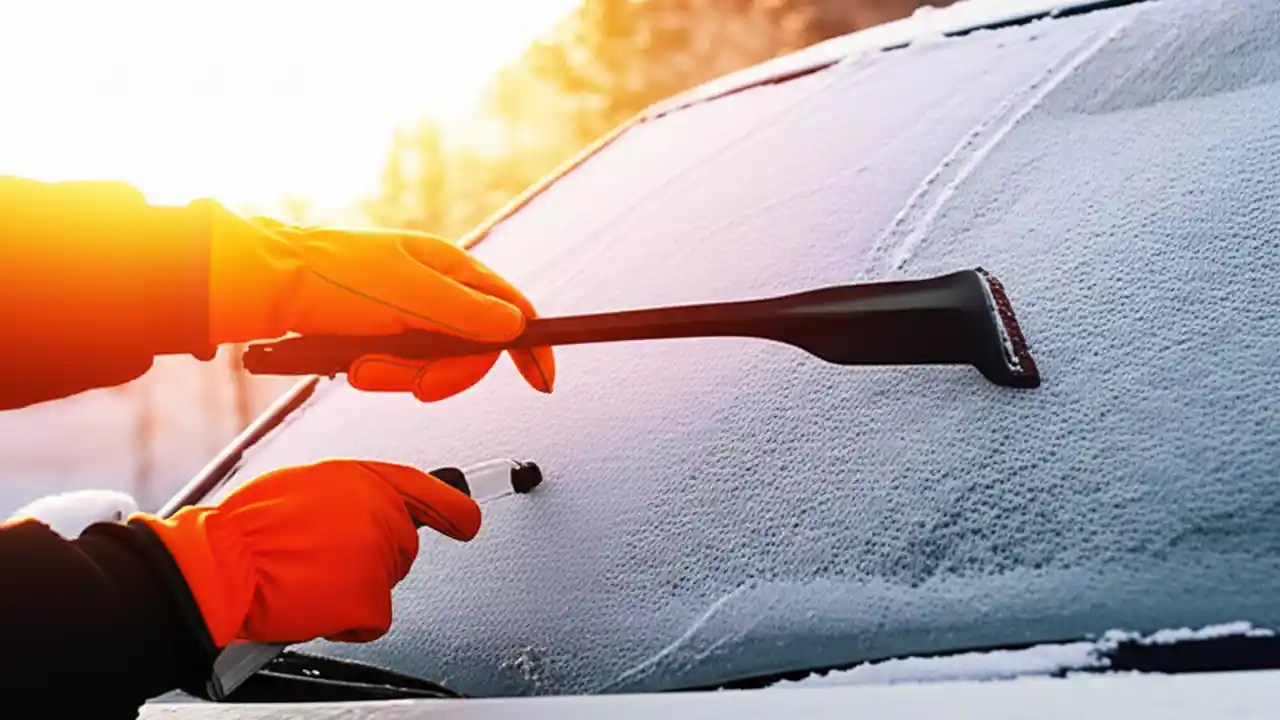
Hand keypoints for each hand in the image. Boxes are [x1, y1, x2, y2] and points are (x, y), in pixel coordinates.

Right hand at [134, 460, 479, 645]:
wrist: (220, 565)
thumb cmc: (246, 531)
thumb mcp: (303, 485)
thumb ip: (345, 495)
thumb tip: (361, 509)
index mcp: (360, 476)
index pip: (424, 489)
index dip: (452, 507)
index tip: (469, 520)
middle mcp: (377, 509)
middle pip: (402, 546)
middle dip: (374, 559)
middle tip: (324, 561)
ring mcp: (377, 552)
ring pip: (385, 582)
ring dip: (354, 588)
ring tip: (308, 576)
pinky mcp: (370, 595)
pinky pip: (372, 619)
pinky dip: (347, 622)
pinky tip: (314, 603)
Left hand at [205, 206, 554, 400]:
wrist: (264, 288)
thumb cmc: (333, 281)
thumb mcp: (411, 298)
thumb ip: (468, 314)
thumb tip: (516, 326)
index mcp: (449, 267)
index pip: (511, 309)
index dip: (531, 347)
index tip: (541, 381)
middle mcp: (434, 286)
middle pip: (472, 347)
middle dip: (444, 372)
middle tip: (416, 385)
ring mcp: (406, 309)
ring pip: (433, 362)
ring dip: (402, 375)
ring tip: (364, 368)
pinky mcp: (379, 330)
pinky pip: (400, 365)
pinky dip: (381, 372)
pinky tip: (354, 364)